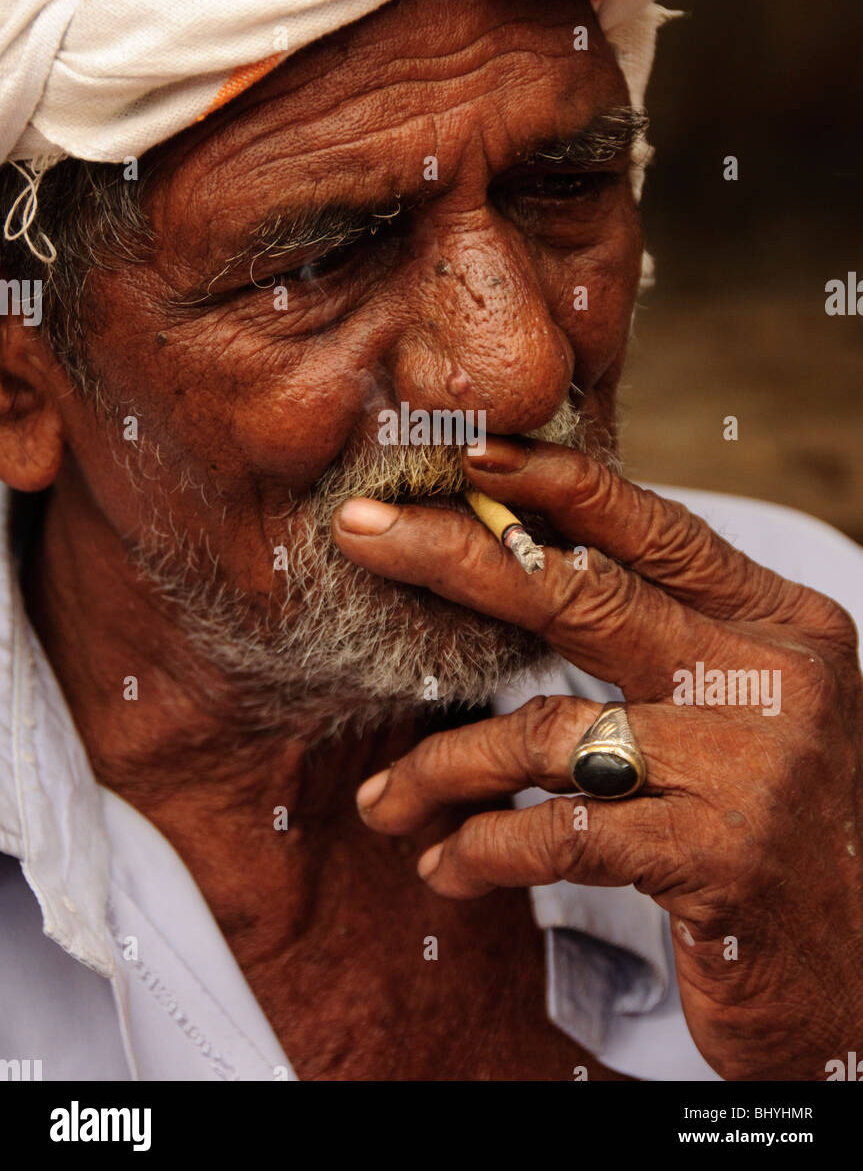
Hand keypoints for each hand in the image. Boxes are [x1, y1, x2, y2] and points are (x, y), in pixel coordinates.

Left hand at [332, 436, 862, 1079]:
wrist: (856, 966)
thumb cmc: (771, 822)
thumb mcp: (745, 705)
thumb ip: (665, 638)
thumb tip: (526, 561)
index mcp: (778, 621)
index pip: (652, 526)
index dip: (552, 481)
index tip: (463, 453)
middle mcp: (772, 676)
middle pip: (583, 593)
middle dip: (456, 556)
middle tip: (360, 535)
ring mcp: (748, 765)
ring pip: (547, 730)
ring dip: (441, 766)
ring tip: (384, 801)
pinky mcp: (716, 858)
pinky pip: (558, 832)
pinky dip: (482, 848)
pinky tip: (443, 866)